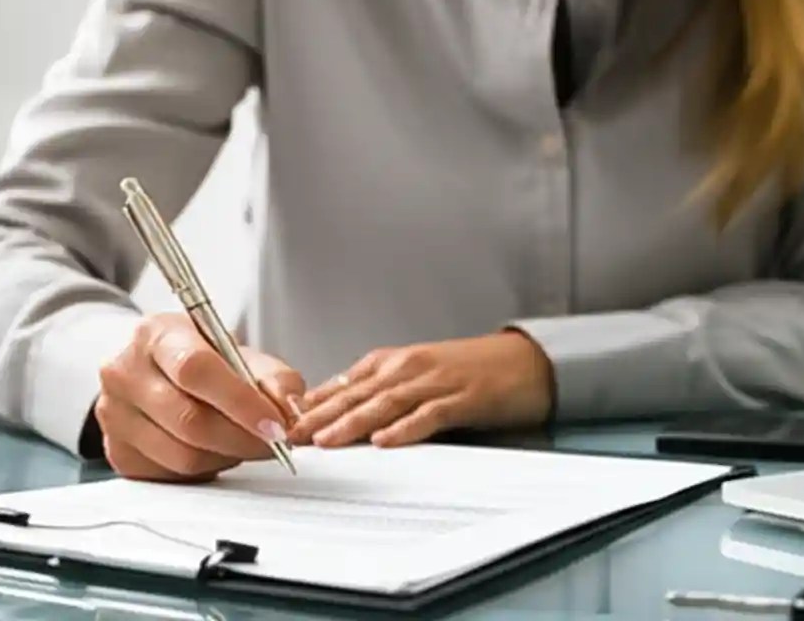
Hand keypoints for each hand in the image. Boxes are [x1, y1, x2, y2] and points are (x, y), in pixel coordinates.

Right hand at [94, 313, 305, 481]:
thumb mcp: (239, 352)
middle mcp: (125, 373)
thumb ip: (273, 377)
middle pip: (190, 420)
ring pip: (184, 455)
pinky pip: (173, 475)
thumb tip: (292, 411)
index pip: (196, 370)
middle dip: (245, 438)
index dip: (242, 402)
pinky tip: (218, 450)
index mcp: (156, 335)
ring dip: (229, 456)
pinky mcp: (119, 453)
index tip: (276, 424)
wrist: (156, 373)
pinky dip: (208, 468)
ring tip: (247, 442)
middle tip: (275, 442)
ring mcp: (114, 416)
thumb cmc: (201, 360)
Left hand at [290, 332, 553, 448]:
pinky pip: (429, 415)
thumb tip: (336, 406)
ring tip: (325, 440)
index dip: (311, 403)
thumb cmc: (470, 370)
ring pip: (386, 403)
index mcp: (393, 362)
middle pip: (356, 393)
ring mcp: (436, 382)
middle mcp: (409, 368)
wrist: (524, 361)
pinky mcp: (463, 398)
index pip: (342, 382)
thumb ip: (378, 389)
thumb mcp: (417, 374)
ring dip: (353, 422)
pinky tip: (386, 442)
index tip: (279, 420)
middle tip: (288, 436)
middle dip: (320, 416)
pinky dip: (406, 429)